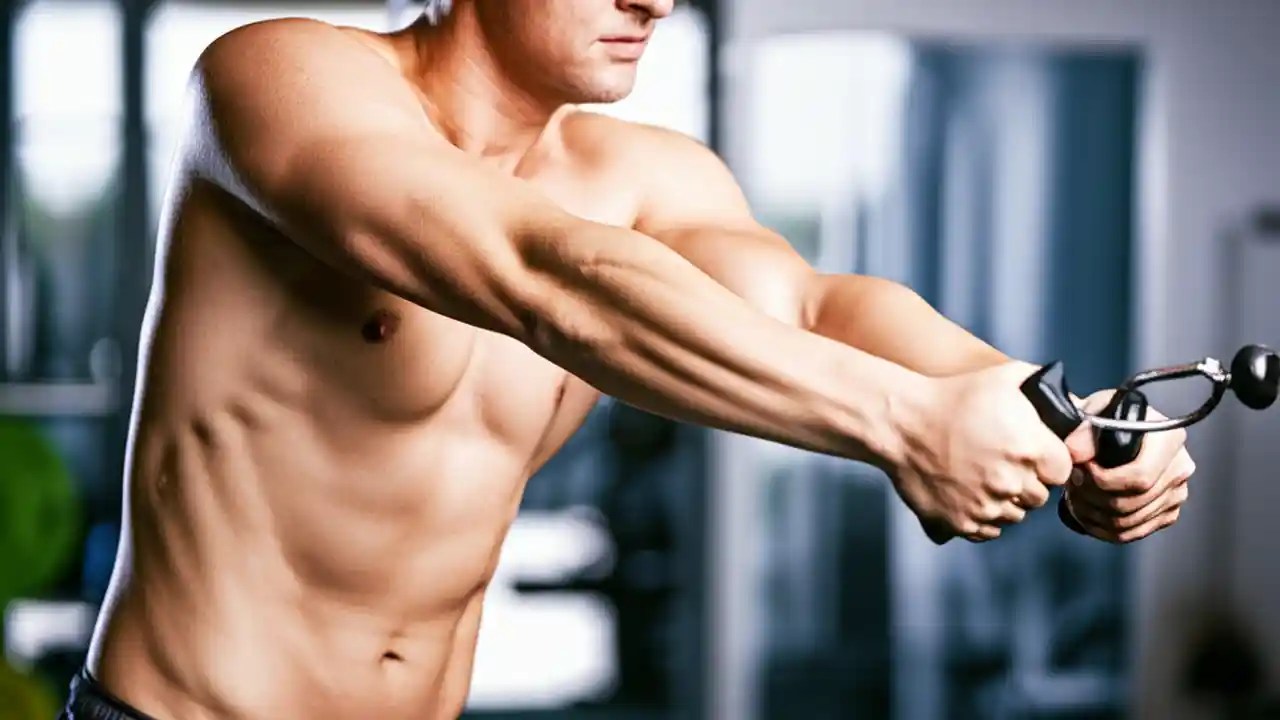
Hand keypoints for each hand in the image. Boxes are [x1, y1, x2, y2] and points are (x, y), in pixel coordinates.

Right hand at [889, 361, 1079, 543]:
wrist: (901, 423)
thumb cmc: (953, 396)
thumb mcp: (1005, 377)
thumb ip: (1047, 388)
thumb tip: (1077, 407)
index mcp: (1031, 449)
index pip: (1062, 472)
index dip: (1048, 462)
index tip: (1031, 454)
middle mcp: (1012, 482)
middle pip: (1039, 496)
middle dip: (1026, 481)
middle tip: (1000, 461)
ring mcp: (986, 506)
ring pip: (1014, 516)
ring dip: (1004, 500)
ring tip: (981, 474)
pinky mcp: (962, 523)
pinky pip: (988, 530)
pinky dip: (982, 517)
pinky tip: (968, 491)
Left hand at [1061, 390, 1196, 542]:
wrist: (1115, 428)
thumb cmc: (1106, 418)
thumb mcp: (1093, 410)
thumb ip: (1083, 429)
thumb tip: (1075, 453)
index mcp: (1169, 439)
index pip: (1138, 477)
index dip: (1102, 480)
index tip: (1079, 469)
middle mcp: (1180, 468)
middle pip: (1130, 504)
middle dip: (1090, 498)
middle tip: (1071, 483)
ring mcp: (1176, 494)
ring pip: (1127, 522)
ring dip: (1091, 514)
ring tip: (1075, 495)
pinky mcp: (1167, 513)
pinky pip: (1131, 533)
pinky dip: (1102, 529)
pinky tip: (1086, 513)